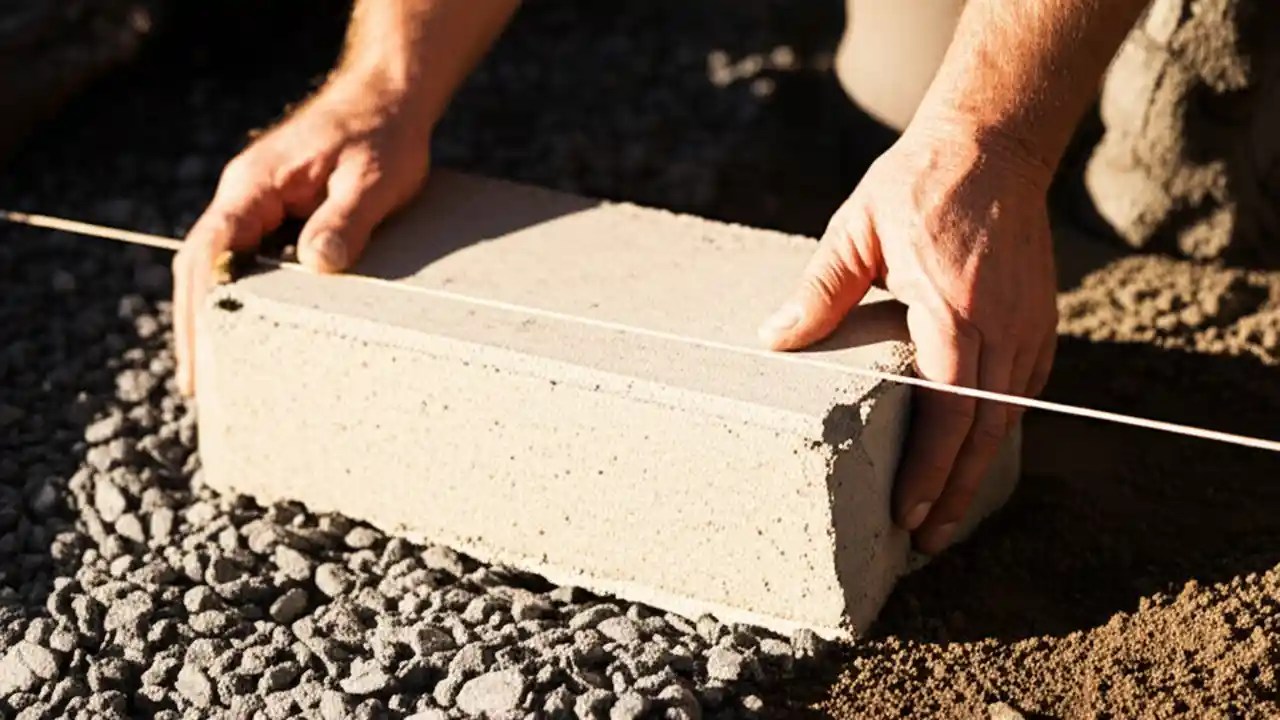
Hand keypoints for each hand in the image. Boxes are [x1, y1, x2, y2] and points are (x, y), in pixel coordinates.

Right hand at [172, 72, 431, 395]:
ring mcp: (259, 207)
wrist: (389, 98)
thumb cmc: (382, 133)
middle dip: (197, 327)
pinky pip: (252, 262)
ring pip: (223, 268)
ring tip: (222, 377)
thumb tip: (318, 265)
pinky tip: (256, 335)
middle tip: (200, 389)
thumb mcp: (372, 178)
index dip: (199, 310)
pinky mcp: (279, 216)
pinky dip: (248, 299)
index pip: (209, 253)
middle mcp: (245, 197)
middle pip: (203, 268)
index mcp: (254, 186)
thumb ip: (345, 219)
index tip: (200, 359)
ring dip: (218, 316)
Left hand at [759, 117, 1057, 553]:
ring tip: (945, 513)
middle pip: (982, 433)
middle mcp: (1001, 328)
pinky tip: (971, 452)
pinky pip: (1022, 389)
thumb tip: (772, 341)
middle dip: (954, 493)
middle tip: (927, 541)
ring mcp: (1027, 325)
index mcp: (954, 312)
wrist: (993, 145)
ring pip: (1007, 418)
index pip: (948, 414)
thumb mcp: (856, 231)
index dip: (930, 472)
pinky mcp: (1038, 320)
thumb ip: (818, 293)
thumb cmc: (917, 185)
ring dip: (976, 469)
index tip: (909, 515)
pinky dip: (997, 428)